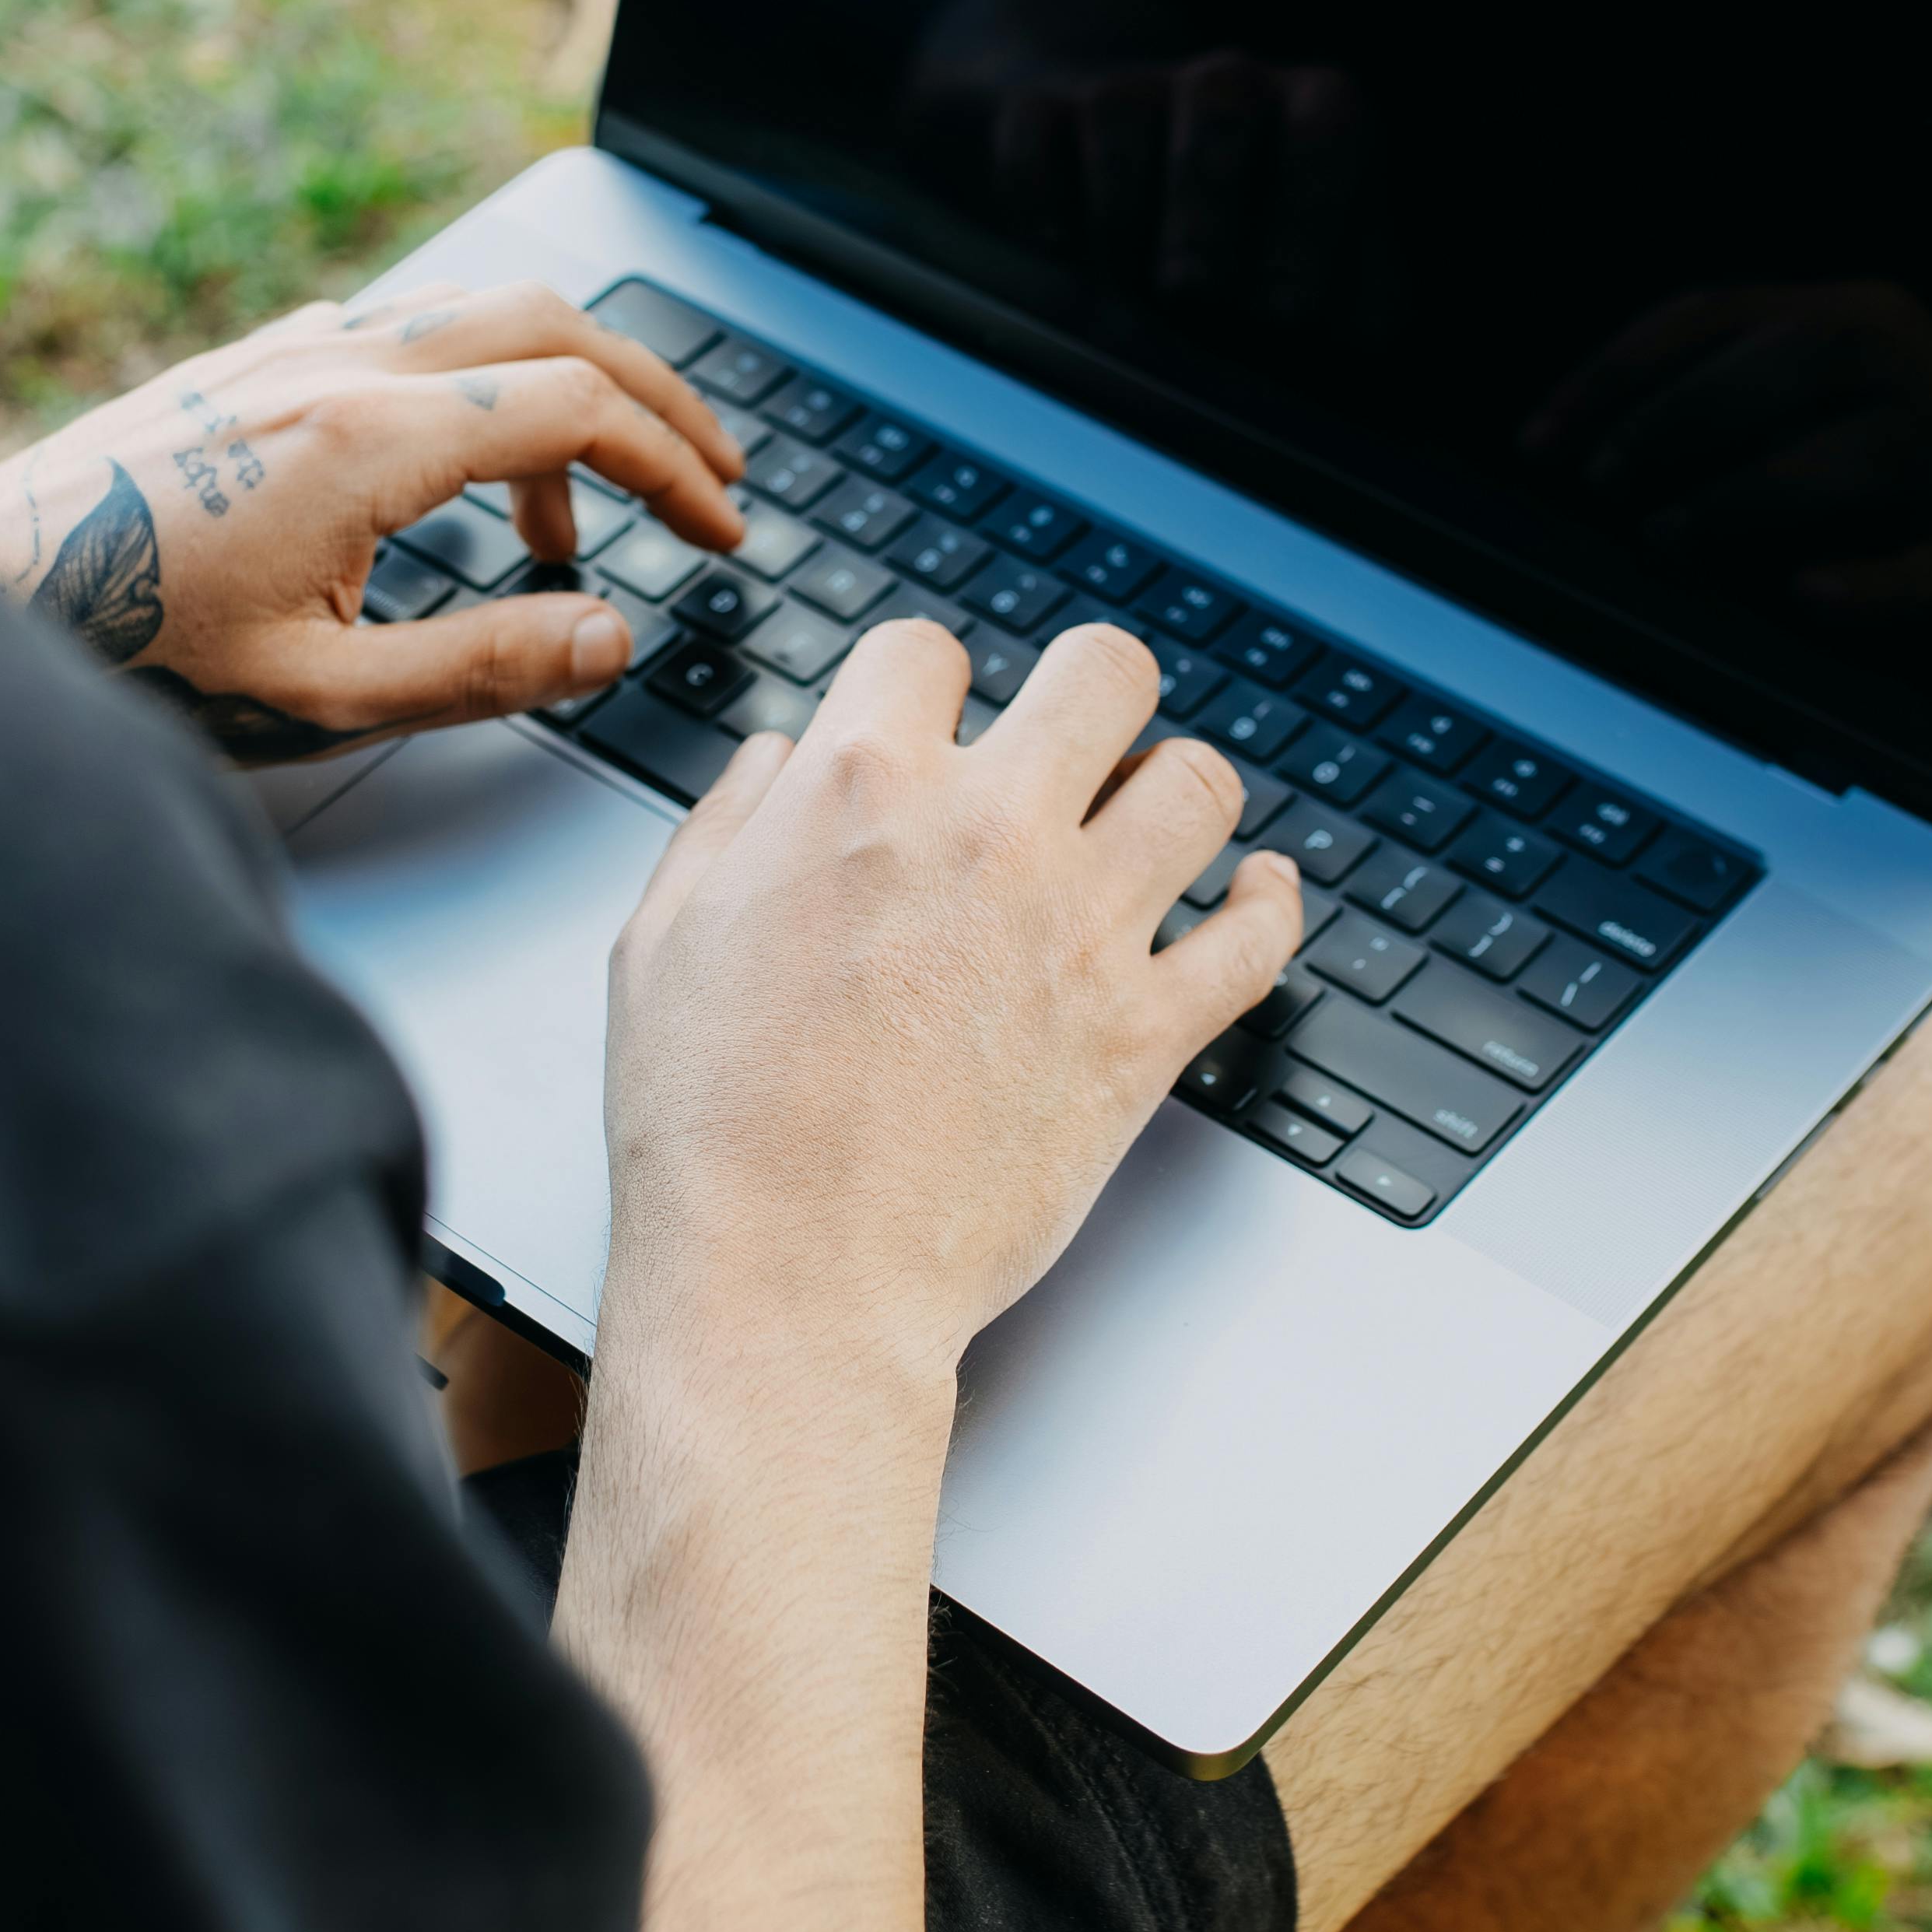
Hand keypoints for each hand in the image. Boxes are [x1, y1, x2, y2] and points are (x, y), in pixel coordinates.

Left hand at [0, 280, 748, 761]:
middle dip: (655, 398)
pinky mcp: (252, 364)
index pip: (581, 412)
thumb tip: (612, 638)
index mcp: (371, 439)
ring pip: (479, 319)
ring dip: (562, 397)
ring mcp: (293, 352)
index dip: (679, 467)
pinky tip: (456, 487)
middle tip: (714, 477)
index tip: (727, 529)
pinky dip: (476, 391)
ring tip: (576, 532)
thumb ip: (481, 669)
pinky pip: (405, 336)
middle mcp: (340, 366)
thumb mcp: (319, 699)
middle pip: (553, 325)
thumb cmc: (129, 654)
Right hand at [604, 618, 1304, 1378]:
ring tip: (1153, 815)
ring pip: (1199, 784)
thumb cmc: (712, 1132)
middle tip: (1075, 732)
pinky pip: (1258, 936)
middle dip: (1089, 690)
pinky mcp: (1145, 1032)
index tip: (931, 720)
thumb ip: (727, 824)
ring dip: (1177, 788)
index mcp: (859, 790)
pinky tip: (1257, 892)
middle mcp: (987, 832)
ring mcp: (1081, 927)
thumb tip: (777, 761)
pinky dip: (1271, 905)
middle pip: (1103, 672)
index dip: (926, 682)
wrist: (788, 1281)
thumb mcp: (660, 942)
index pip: (929, 650)